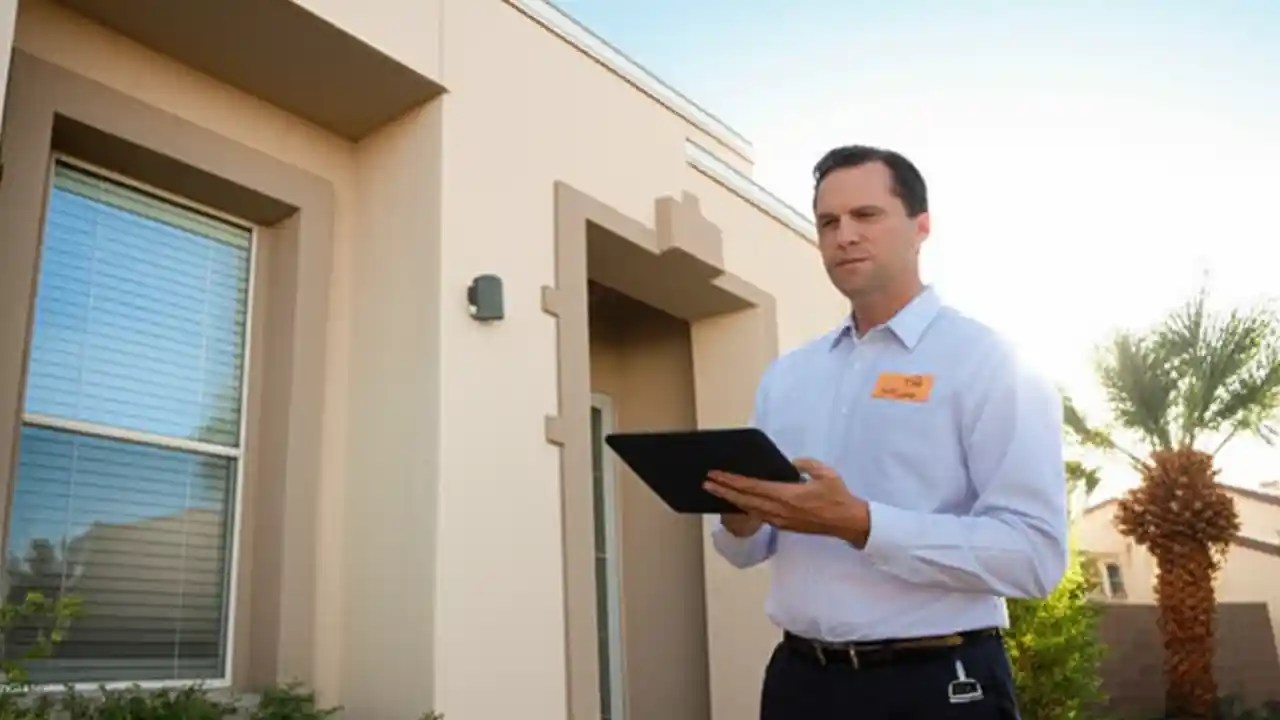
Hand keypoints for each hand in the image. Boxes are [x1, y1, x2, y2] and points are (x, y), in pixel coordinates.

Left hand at [704, 458, 870, 547]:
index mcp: (786, 495)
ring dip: (732, 501)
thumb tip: (792, 464)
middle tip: (706, 483)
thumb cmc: (837, 496)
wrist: (847, 522)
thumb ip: (806, 464)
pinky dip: (746, 508)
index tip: (717, 475)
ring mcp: (780, 520)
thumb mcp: (824, 473)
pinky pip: (759, 516)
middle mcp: (779, 510)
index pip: (752, 487)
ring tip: (717, 492)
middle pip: (745, 500)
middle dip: (724, 491)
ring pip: (750, 510)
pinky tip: (739, 503)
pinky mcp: (784, 526)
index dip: (732, 481)